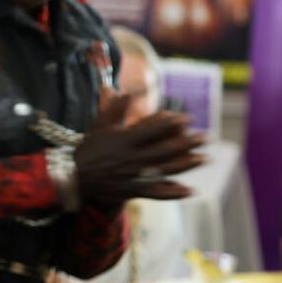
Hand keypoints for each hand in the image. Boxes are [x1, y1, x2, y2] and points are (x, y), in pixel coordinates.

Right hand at [73, 91, 205, 209]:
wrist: (74, 178)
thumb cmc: (89, 149)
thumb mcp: (100, 125)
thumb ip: (115, 108)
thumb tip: (129, 90)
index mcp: (124, 140)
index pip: (152, 130)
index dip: (171, 124)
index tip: (188, 118)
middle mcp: (131, 159)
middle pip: (164, 150)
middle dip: (188, 144)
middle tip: (207, 138)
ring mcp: (134, 176)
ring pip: (165, 171)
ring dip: (187, 165)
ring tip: (205, 159)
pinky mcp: (134, 191)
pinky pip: (157, 192)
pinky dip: (173, 192)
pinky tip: (189, 190)